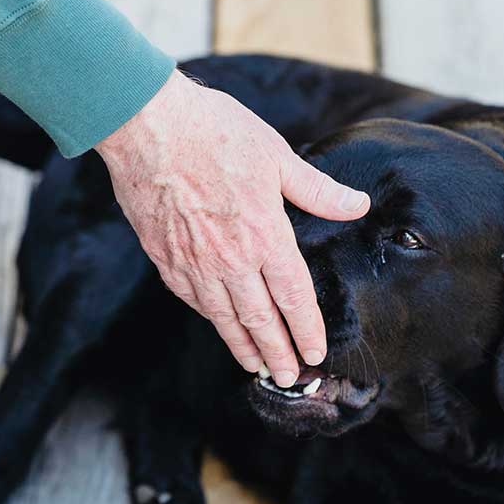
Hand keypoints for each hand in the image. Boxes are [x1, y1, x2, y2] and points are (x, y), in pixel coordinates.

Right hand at [94, 70, 369, 384]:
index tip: (315, 353)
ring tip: (256, 366)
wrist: (146, 124)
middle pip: (260, 319)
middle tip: (289, 378)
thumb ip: (316, 190)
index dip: (306, 329)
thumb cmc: (213, 130)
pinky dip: (209, 317)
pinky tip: (218, 324)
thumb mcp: (276, 155)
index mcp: (264, 234)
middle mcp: (230, 258)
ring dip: (242, 346)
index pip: (294, 297)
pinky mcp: (163, 256)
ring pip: (223, 317)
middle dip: (278, 352)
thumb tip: (358, 205)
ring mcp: (192, 261)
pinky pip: (191, 298)